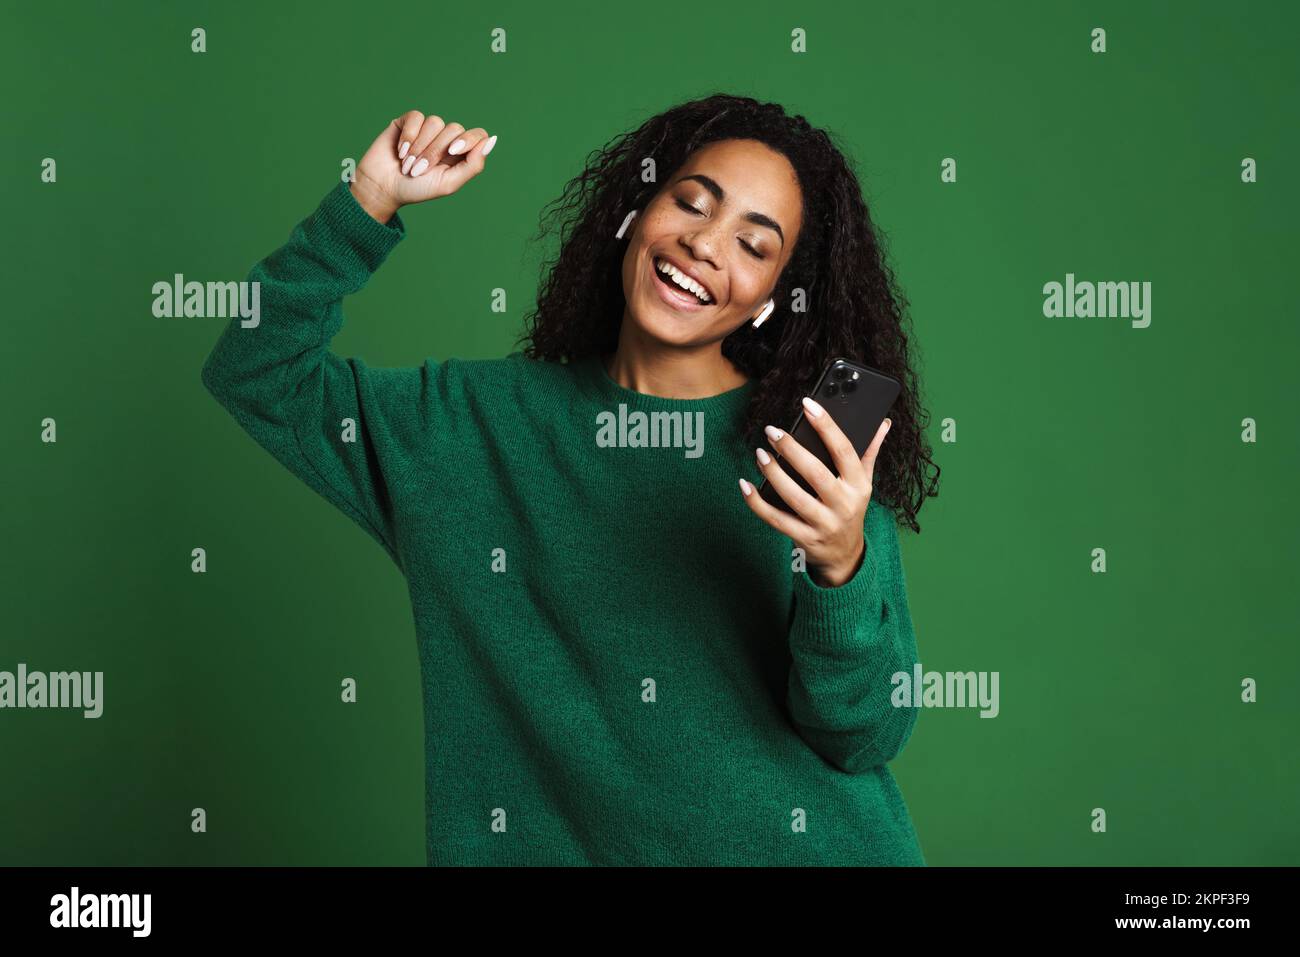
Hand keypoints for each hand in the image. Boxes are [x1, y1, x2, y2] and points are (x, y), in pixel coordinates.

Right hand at [350, 110, 495, 221]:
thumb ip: (473, 164)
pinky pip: (417, 117)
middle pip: (454, 129)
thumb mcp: (449, 183)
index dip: (469, 139)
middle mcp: (445, 139)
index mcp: (460, 154)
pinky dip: (408, 136)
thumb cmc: (416, 189)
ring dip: (420, 147)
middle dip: (435, 151)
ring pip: (435, 122)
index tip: (453, 152)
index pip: (478, 135)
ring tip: (407, 164)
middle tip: (419, 170)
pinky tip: (400, 151)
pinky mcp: (408, 122)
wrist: (382, 188)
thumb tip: (491, 140)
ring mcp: (427, 129)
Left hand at [740, 397, 891, 587]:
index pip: (844, 450)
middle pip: (816, 473)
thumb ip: (869, 453)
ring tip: (759, 454)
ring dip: (773, 474)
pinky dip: (757, 503)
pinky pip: (776, 520)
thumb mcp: (864, 483)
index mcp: (858, 486)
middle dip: (792, 450)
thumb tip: (883, 423)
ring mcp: (823, 524)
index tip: (808, 404)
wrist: (845, 557)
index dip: (827, 425)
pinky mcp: (804, 539)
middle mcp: (843, 505)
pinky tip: (745, 485)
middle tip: (772, 431)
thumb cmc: (850, 510)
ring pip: (794, 497)